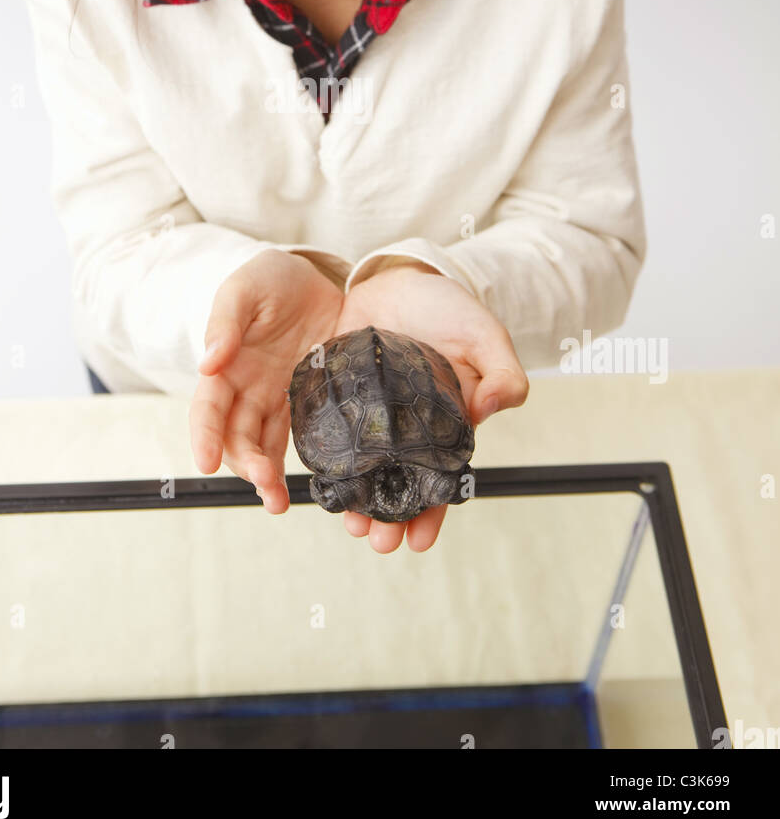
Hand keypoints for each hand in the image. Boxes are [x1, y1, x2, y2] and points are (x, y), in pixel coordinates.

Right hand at [190, 250, 343, 513]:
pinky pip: (300, 435)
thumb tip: (208, 364)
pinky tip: (315, 478)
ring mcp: (277, 396)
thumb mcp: (245, 289)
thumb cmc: (271, 278)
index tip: (205, 463)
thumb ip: (225, 322)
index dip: (204, 436)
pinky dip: (302, 459)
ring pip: (266, 445)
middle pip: (237, 437)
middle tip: (264, 484)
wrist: (314, 275)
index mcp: (225, 366)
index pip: (207, 409)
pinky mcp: (308, 399)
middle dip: (245, 464)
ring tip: (279, 503)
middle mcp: (246, 389)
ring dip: (268, 475)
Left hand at [331, 262, 528, 553]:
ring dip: (353, 499)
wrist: (400, 276)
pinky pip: (326, 432)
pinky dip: (323, 458)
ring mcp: (366, 414)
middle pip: (395, 484)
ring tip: (347, 523)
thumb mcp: (484, 336)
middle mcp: (403, 429)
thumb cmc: (449, 309)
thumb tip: (494, 408)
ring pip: (359, 469)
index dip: (432, 512)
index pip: (440, 480)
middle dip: (387, 518)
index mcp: (443, 425)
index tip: (418, 543)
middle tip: (376, 542)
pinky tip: (316, 479)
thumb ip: (503, 372)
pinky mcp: (335, 393)